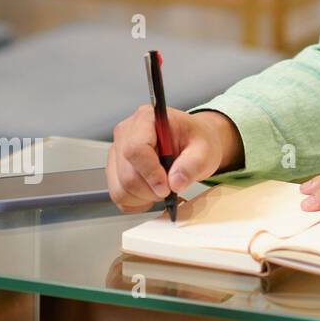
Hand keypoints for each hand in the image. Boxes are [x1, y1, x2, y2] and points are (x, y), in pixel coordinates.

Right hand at [106, 107, 239, 212]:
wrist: (193, 143)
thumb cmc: (195, 140)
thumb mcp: (205, 149)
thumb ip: (193, 164)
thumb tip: (175, 182)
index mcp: (147, 119)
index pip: (136, 149)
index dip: (150, 173)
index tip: (167, 187)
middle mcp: (126, 133)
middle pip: (127, 174)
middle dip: (152, 189)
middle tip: (172, 187)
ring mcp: (117, 153)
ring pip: (120, 189)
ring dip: (145, 197)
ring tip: (164, 187)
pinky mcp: (114, 171)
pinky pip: (119, 196)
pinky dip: (137, 202)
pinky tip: (152, 192)